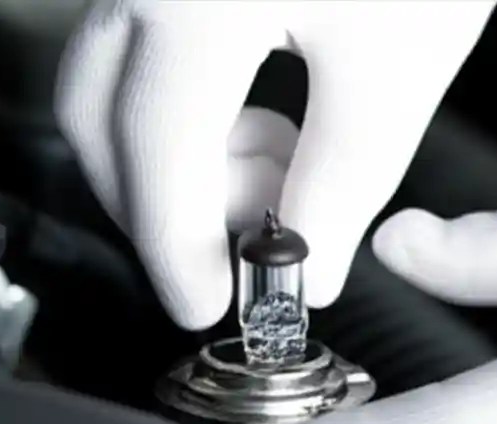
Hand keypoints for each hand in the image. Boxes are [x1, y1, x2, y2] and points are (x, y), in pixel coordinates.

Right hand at [55, 0, 495, 328]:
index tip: (207, 301)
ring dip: (171, 156)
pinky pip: (137, 47)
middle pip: (100, 125)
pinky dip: (181, 103)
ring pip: (110, 87)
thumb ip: (342, 179)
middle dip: (162, 206)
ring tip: (274, 163)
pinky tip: (255, 111)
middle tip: (247, 244)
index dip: (174, 248)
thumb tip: (304, 263)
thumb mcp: (397, 63)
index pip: (152, 156)